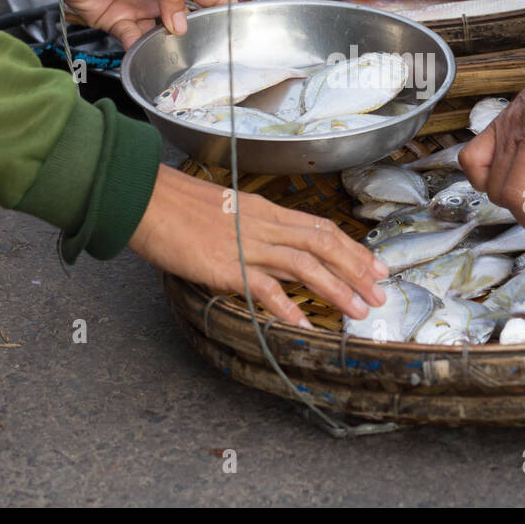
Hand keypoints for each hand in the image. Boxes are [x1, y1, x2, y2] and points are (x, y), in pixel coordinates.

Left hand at [0, 0, 228, 46]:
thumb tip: (183, 25)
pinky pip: (137, 42)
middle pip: (190, 18)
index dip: (226, 8)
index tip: (242, 28)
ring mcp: (141, 8)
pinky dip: (143, 51)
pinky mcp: (118, 22)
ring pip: (165, 35)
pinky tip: (151, 58)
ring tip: (183, 61)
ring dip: (171, 47)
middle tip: (213, 54)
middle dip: (200, 35)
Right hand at [128, 165, 388, 327]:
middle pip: (323, 245)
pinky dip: (287, 306)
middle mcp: (263, 225)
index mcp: (264, 211)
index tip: (375, 265)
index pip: (319, 228)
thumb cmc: (176, 207)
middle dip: (357, 269)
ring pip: (305, 265)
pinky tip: (305, 324)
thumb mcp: (224, 211)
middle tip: (381, 291)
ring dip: (337, 289)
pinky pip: (264, 287)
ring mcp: (246, 245)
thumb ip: (249, 228)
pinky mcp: (226, 266)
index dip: (352, 248)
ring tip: (359, 311)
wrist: (143, 199)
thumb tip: (268, 250)